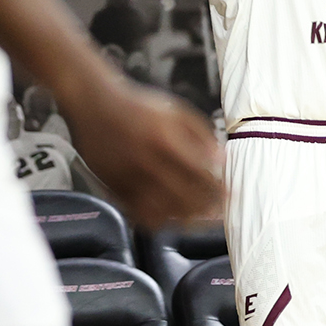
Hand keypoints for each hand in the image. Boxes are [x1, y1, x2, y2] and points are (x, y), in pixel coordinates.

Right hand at [67, 81, 222, 228]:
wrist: (94, 103)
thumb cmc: (137, 106)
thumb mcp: (175, 110)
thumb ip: (202, 134)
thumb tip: (221, 160)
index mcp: (166, 139)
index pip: (202, 175)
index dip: (220, 190)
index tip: (231, 195)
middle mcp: (147, 162)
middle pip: (185, 198)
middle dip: (208, 209)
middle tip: (220, 212)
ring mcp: (129, 178)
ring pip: (163, 212)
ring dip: (186, 220)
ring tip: (200, 219)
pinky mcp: (114, 188)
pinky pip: (140, 214)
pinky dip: (159, 221)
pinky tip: (171, 219)